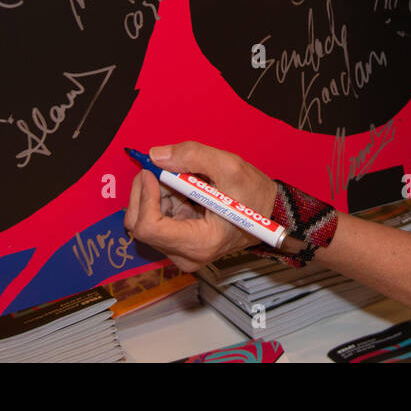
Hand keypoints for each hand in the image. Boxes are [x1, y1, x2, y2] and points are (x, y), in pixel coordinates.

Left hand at [124, 141, 278, 272]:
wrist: (269, 212)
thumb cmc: (254, 194)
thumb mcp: (229, 167)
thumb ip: (192, 156)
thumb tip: (156, 155)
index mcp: (199, 242)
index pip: (148, 228)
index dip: (144, 196)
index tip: (151, 172)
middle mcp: (186, 255)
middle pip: (141, 225)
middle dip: (147, 192)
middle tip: (161, 168)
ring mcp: (181, 252)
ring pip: (146, 222)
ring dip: (156, 194)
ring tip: (182, 179)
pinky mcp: (179, 245)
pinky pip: (156, 222)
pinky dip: (163, 200)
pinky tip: (183, 190)